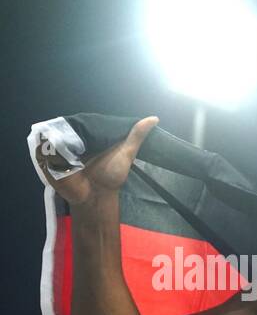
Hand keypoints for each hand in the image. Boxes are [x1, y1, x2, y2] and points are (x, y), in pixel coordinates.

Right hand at [34, 116, 157, 206]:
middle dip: (73, 130)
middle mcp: (74, 139)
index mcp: (90, 136)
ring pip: (55, 134)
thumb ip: (135, 136)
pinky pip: (44, 146)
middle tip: (82, 140)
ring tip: (72, 148)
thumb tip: (153, 119)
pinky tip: (60, 152)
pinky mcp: (48, 157)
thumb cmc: (111, 176)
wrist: (96, 196)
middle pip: (69, 127)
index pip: (85, 122)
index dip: (87, 122)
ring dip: (61, 138)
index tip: (91, 132)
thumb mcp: (126, 154)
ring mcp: (60, 147)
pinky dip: (51, 147)